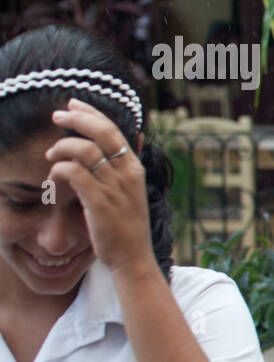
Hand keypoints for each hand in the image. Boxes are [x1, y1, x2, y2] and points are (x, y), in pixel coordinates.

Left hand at [44, 99, 151, 274]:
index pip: (113, 129)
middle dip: (75, 119)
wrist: (132, 257)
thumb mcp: (132, 192)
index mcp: (135, 168)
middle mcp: (127, 173)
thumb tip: (131, 138)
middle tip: (56, 116)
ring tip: (50, 155)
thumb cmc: (127, 226)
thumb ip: (125, 168)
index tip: (72, 105)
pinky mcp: (99, 202)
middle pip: (101, 132)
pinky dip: (58, 170)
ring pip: (83, 151)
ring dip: (61, 148)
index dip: (91, 113)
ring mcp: (114, 188)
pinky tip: (52, 178)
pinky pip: (73, 173)